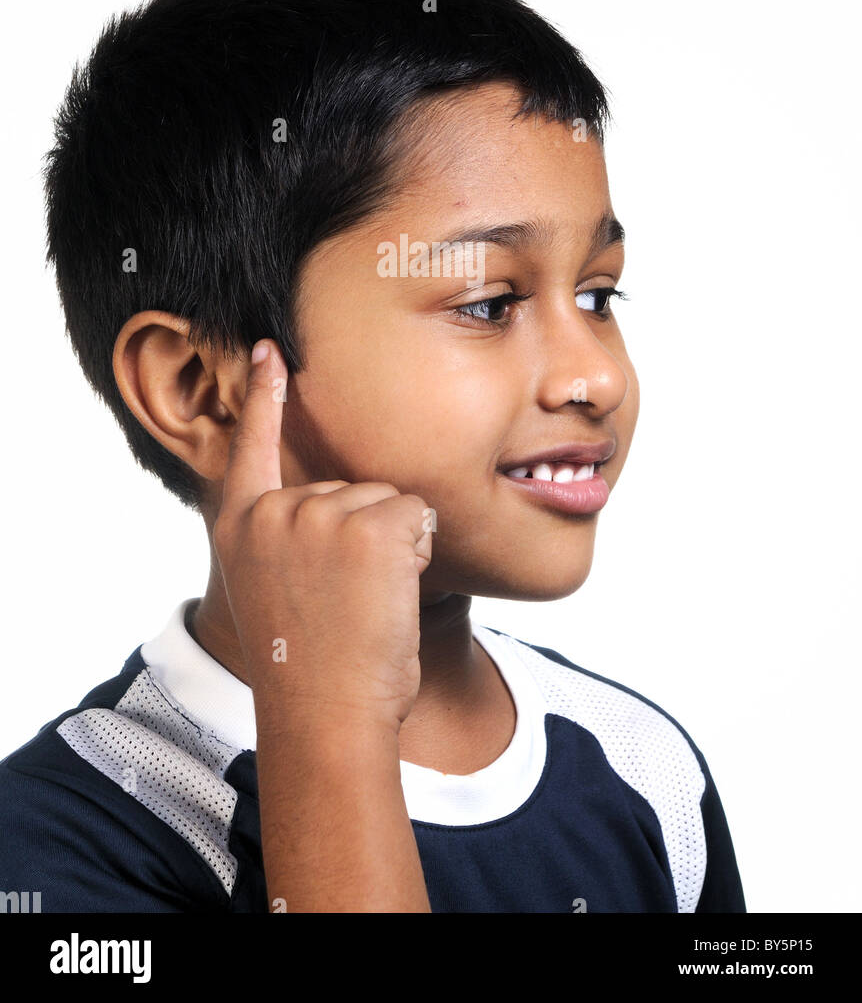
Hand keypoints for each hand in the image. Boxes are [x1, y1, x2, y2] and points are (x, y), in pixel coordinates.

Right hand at [211, 339, 433, 733]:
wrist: (324, 715)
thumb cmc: (310, 667)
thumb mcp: (274, 592)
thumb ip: (290, 541)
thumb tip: (337, 504)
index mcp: (242, 527)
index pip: (252, 447)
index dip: (264, 397)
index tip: (268, 349)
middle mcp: (275, 512)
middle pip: (349, 487)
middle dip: (363, 536)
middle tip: (344, 602)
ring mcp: (319, 514)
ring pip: (386, 501)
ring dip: (391, 547)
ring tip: (362, 604)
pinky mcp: (369, 525)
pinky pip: (416, 514)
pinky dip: (417, 550)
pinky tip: (389, 593)